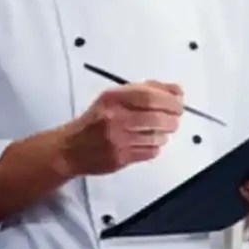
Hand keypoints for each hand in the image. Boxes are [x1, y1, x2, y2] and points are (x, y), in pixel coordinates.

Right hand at [61, 81, 183, 175]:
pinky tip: (148, 142)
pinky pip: (150, 152)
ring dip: (164, 134)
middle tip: (174, 117)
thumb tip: (175, 90)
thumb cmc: (94, 122)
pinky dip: (155, 147)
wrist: (71, 148)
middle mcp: (114, 119)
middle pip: (156, 117)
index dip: (170, 100)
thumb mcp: (113, 97)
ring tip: (159, 130)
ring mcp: (117, 140)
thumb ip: (145, 90)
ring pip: (156, 137)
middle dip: (172, 118)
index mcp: (112, 99)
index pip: (149, 96)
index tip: (177, 102)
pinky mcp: (120, 158)